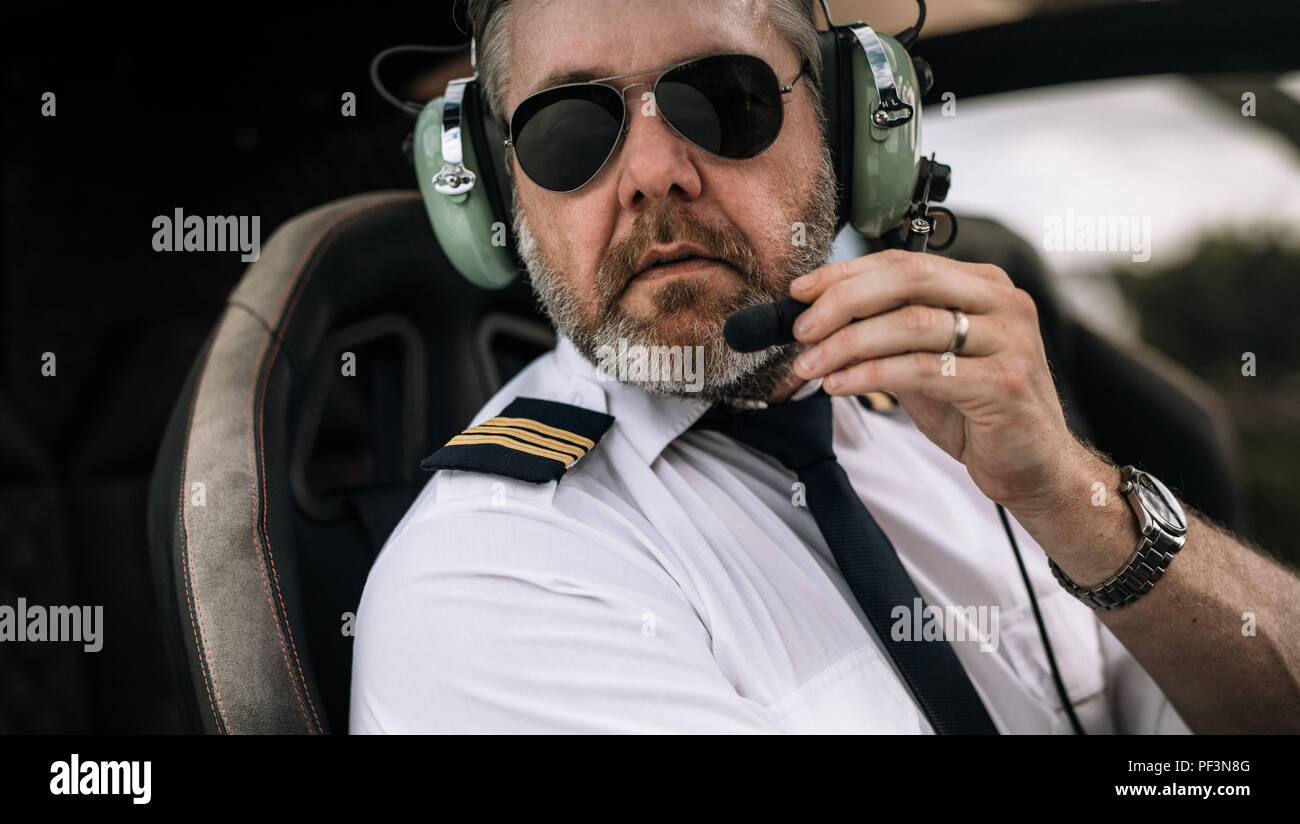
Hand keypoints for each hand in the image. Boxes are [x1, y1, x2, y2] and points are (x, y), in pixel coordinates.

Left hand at [789, 249, 1093, 515]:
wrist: (1035, 468)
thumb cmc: (978, 414)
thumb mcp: (926, 364)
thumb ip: (887, 336)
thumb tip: (820, 321)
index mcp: (983, 286)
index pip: (904, 262)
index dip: (846, 273)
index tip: (800, 292)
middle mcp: (1002, 303)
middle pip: (908, 279)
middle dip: (843, 301)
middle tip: (801, 330)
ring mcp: (1009, 341)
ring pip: (911, 323)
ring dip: (848, 343)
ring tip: (810, 365)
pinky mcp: (1004, 383)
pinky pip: (923, 370)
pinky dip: (871, 375)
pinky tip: (840, 385)